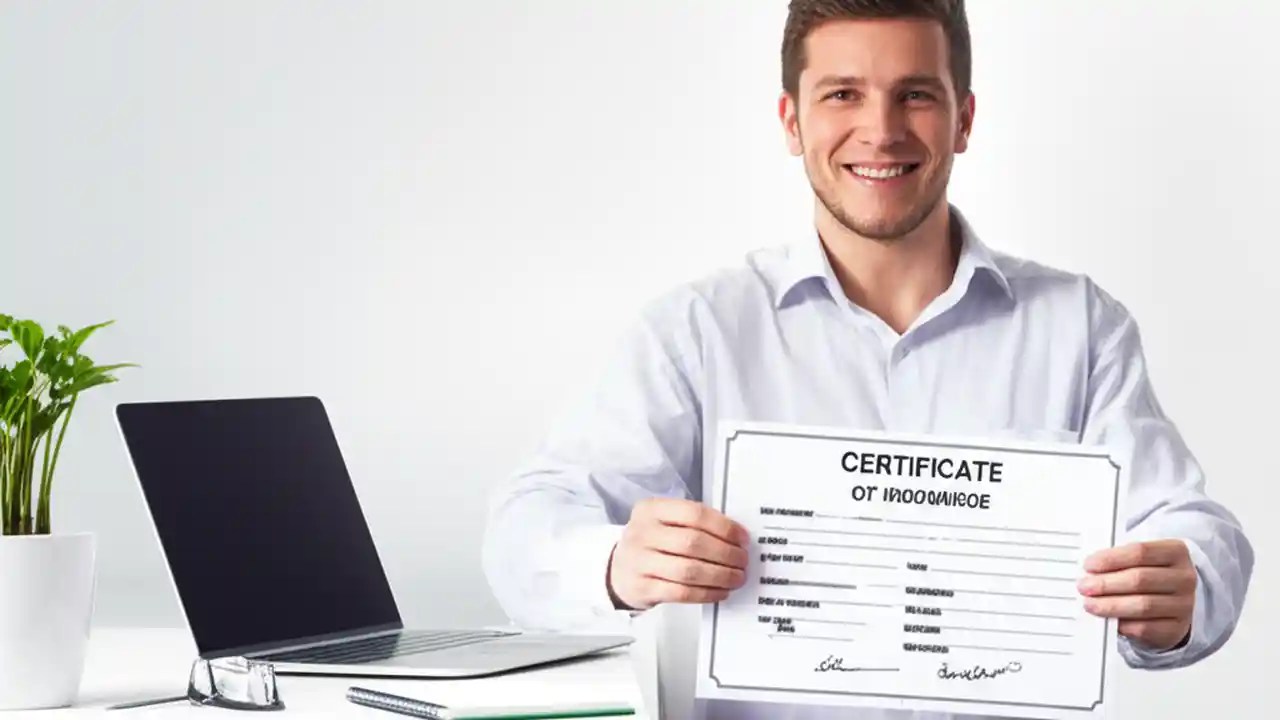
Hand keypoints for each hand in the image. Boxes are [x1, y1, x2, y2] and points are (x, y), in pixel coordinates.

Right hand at [607, 498, 750, 610]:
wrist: (617, 570)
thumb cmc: (650, 544)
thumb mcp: (663, 523)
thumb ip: (693, 524)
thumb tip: (735, 536)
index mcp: (651, 510)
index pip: (694, 514)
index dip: (724, 527)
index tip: (741, 538)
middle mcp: (642, 533)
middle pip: (694, 542)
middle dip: (726, 553)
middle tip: (742, 560)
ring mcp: (640, 561)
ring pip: (689, 570)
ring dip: (720, 575)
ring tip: (736, 577)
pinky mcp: (643, 588)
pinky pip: (682, 592)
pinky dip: (706, 593)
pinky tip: (719, 591)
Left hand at [1078, 539, 1195, 650]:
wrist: (1175, 602)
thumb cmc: (1151, 574)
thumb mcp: (1142, 559)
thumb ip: (1119, 559)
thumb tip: (1090, 569)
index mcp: (1175, 552)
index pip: (1140, 552)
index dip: (1111, 558)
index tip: (1089, 565)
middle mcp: (1184, 578)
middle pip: (1139, 579)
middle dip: (1106, 583)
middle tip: (1084, 586)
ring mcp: (1184, 605)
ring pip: (1142, 605)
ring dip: (1110, 605)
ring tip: (1090, 604)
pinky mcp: (1176, 628)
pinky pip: (1145, 628)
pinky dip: (1123, 624)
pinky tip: (1108, 620)